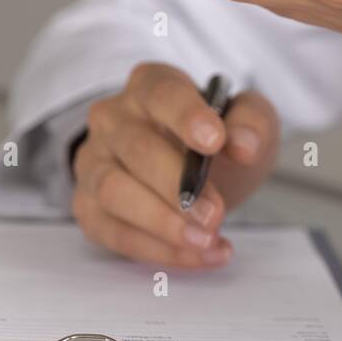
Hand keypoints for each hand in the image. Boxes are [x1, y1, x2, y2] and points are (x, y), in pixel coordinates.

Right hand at [71, 62, 279, 266]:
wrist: (196, 169)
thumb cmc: (219, 139)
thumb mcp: (249, 122)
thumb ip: (252, 123)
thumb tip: (244, 144)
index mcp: (151, 85)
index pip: (161, 92)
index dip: (186, 116)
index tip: (215, 141)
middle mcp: (113, 118)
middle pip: (136, 147)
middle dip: (177, 185)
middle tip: (215, 214)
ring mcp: (94, 162)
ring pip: (114, 191)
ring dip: (162, 222)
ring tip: (207, 239)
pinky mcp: (89, 206)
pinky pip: (114, 232)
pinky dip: (158, 250)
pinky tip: (200, 255)